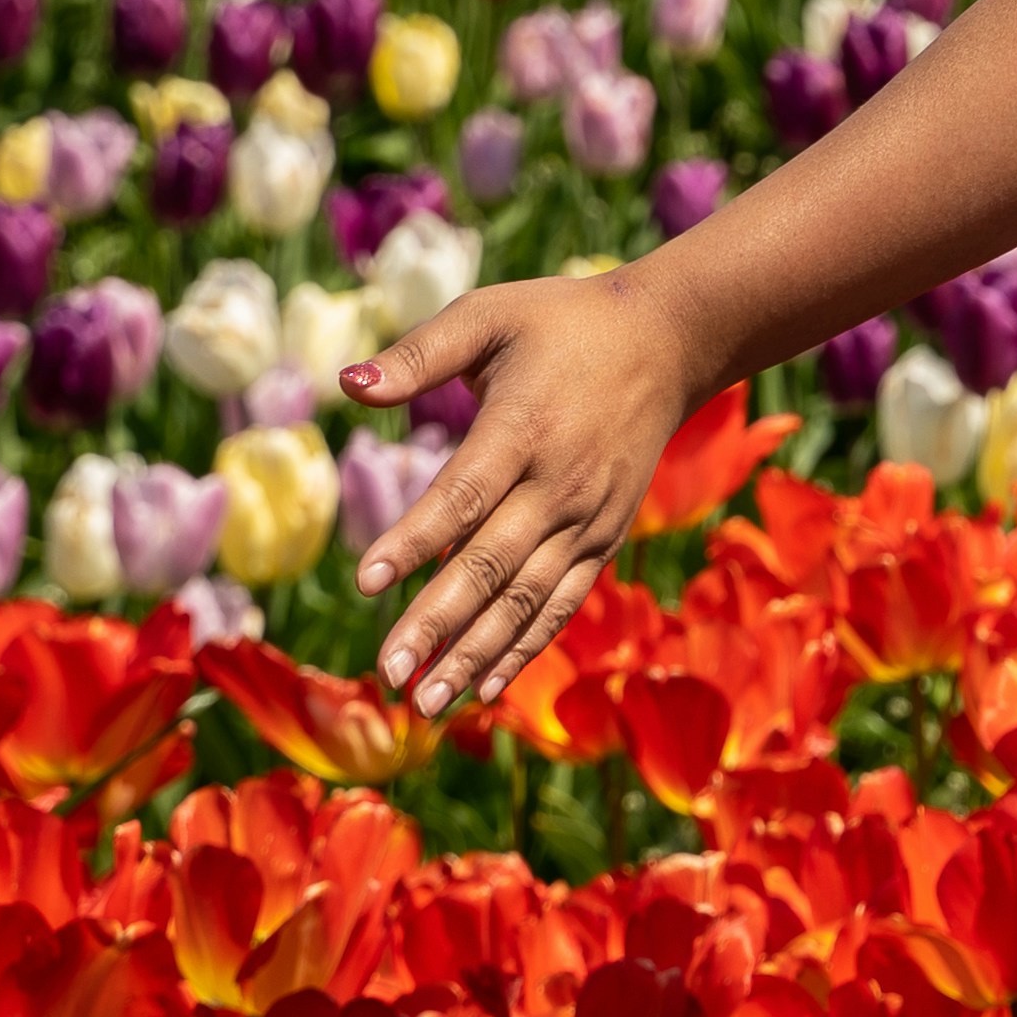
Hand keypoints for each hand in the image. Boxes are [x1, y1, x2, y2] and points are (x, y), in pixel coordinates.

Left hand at [342, 266, 710, 716]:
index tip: (367, 582)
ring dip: (476, 652)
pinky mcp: (604, 537)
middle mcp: (559, 484)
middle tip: (386, 672)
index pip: (463, 496)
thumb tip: (346, 384)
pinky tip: (485, 687)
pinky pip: (562, 601)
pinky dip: (525, 647)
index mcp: (523, 428)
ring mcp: (587, 518)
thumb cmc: (563, 322)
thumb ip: (419, 354)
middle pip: (492, 564)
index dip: (415, 540)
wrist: (670, 340)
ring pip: (527, 598)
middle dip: (437, 623)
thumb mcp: (490, 314)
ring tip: (426, 701)